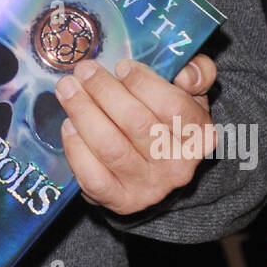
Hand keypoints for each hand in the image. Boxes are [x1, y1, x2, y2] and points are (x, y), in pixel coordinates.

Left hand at [56, 52, 218, 213]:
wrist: (155, 173)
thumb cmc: (167, 122)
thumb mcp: (190, 95)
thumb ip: (198, 73)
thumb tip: (185, 73)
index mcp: (199, 135)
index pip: (173, 106)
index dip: (144, 83)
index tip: (121, 65)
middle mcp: (178, 165)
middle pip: (136, 123)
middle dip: (104, 90)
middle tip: (84, 70)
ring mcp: (149, 187)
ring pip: (110, 147)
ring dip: (83, 112)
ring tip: (67, 89)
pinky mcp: (120, 201)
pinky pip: (92, 174)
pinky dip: (76, 147)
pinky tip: (69, 125)